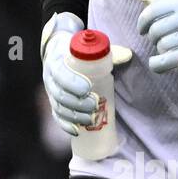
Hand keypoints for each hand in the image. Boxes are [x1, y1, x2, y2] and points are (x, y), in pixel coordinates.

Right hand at [40, 12, 131, 136]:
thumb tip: (127, 55)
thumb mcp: (88, 48)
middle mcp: (50, 78)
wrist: (57, 54)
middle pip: (60, 94)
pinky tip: (77, 130)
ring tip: (91, 118)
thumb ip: (107, 51)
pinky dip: (66, 125)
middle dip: (78, 102)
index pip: (60, 72)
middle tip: (95, 104)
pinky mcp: (54, 104)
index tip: (88, 88)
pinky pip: (57, 117)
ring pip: (59, 107)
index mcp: (57, 61)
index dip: (72, 82)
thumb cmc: (76, 52)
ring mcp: (51, 93)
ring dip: (74, 116)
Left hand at [136, 0, 177, 72]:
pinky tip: (155, 62)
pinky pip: (168, 62)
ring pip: (162, 46)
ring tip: (169, 44)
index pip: (152, 11)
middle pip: (156, 31)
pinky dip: (157, 64)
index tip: (143, 29)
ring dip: (160, 47)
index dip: (142, 22)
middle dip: (153, 36)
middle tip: (161, 36)